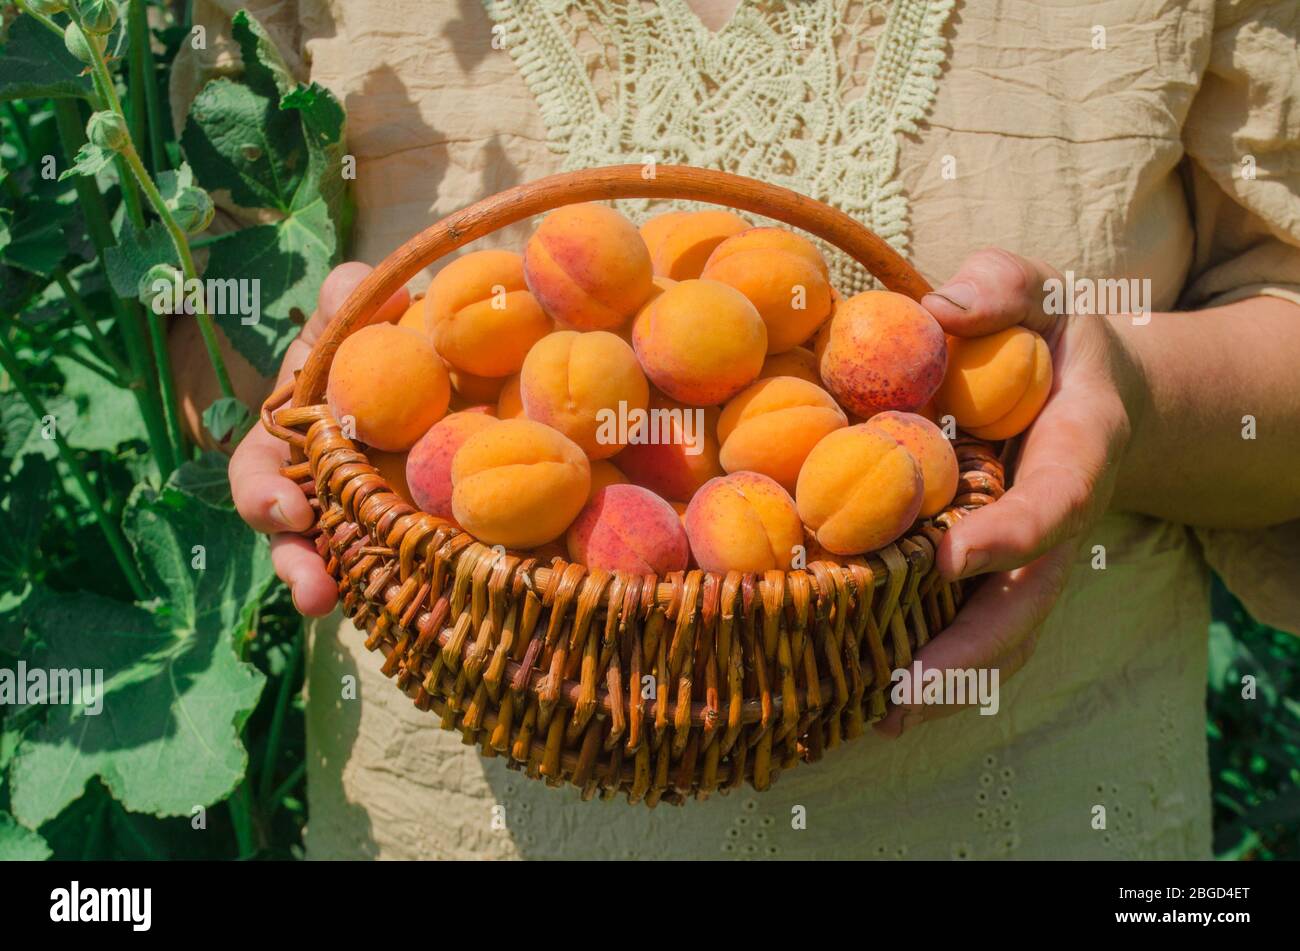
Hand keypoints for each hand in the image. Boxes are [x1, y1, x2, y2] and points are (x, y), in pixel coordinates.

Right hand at [230, 263, 409, 615]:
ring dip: (360, 591)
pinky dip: (427, 588)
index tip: (288, 511)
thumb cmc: (379, 340)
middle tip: (317, 592)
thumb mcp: (355, 315)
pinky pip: (419, 568)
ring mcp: (371, 519)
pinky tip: (450, 608)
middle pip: (299, 541)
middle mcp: (323, 490)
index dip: (264, 498)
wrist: (442, 366)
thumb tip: (362, 291)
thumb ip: (349, 301)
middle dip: (302, 568)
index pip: (259, 477)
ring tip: (373, 616)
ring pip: (352, 565)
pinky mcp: (421, 535)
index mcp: (293, 442)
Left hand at [875, 248, 1144, 736]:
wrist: (1083, 390)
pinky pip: (968, 624)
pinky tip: (862, 687)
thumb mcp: (1039, 293)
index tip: (950, 555)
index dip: (1009, 534)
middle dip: (970, 652)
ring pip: (1001, 633)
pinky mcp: (993, 573)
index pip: (1054, 504)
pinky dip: (928, 662)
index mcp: (1079, 453)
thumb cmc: (1048, 338)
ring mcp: (1028, 558)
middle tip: (904, 692)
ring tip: (877, 715)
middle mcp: (1056, 522)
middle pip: (1026, 601)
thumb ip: (1002, 287)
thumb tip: (940, 311)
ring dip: (946, 680)